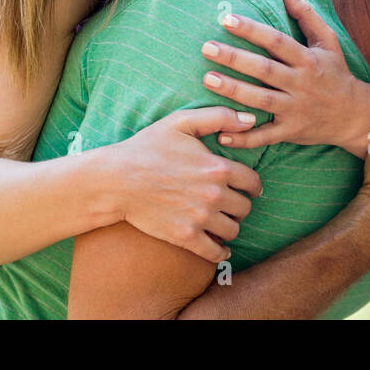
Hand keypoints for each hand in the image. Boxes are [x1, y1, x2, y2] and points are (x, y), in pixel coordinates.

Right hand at [109, 107, 263, 263]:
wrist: (116, 180)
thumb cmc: (147, 147)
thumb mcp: (181, 122)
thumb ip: (219, 116)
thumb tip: (251, 119)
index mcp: (218, 168)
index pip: (252, 183)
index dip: (252, 186)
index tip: (249, 189)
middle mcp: (214, 195)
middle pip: (245, 208)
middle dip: (240, 206)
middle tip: (231, 204)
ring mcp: (200, 218)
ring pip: (233, 230)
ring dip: (229, 226)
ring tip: (221, 222)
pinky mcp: (185, 236)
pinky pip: (215, 252)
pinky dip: (220, 252)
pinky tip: (219, 247)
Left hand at [198, 0, 369, 154]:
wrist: (354, 115)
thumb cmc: (335, 72)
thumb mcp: (328, 41)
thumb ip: (305, 14)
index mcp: (307, 59)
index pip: (277, 41)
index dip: (252, 30)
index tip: (226, 19)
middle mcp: (300, 83)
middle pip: (264, 70)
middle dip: (235, 58)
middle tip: (207, 48)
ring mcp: (295, 109)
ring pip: (261, 100)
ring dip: (233, 91)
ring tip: (208, 78)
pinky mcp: (290, 132)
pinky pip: (264, 136)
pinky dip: (244, 138)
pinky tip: (221, 134)